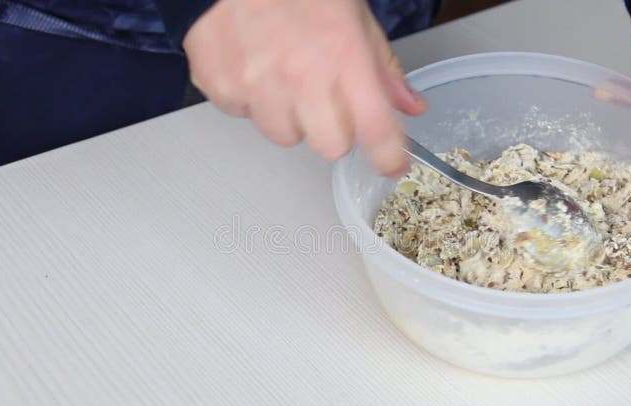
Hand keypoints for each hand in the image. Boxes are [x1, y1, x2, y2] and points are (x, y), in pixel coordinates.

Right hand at [183, 0, 426, 175]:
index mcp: (342, 55)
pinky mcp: (221, 85)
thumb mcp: (354, 16)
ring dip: (289, 115)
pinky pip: (244, 117)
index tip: (392, 164)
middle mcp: (300, 75)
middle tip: (325, 98)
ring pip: (285, 136)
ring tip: (283, 74)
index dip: (389, 157)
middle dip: (334, 130)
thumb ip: (384, 68)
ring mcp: (257, 84)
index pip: (376, 130)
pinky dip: (250, 99)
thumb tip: (409, 105)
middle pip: (331, 147)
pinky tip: (253, 65)